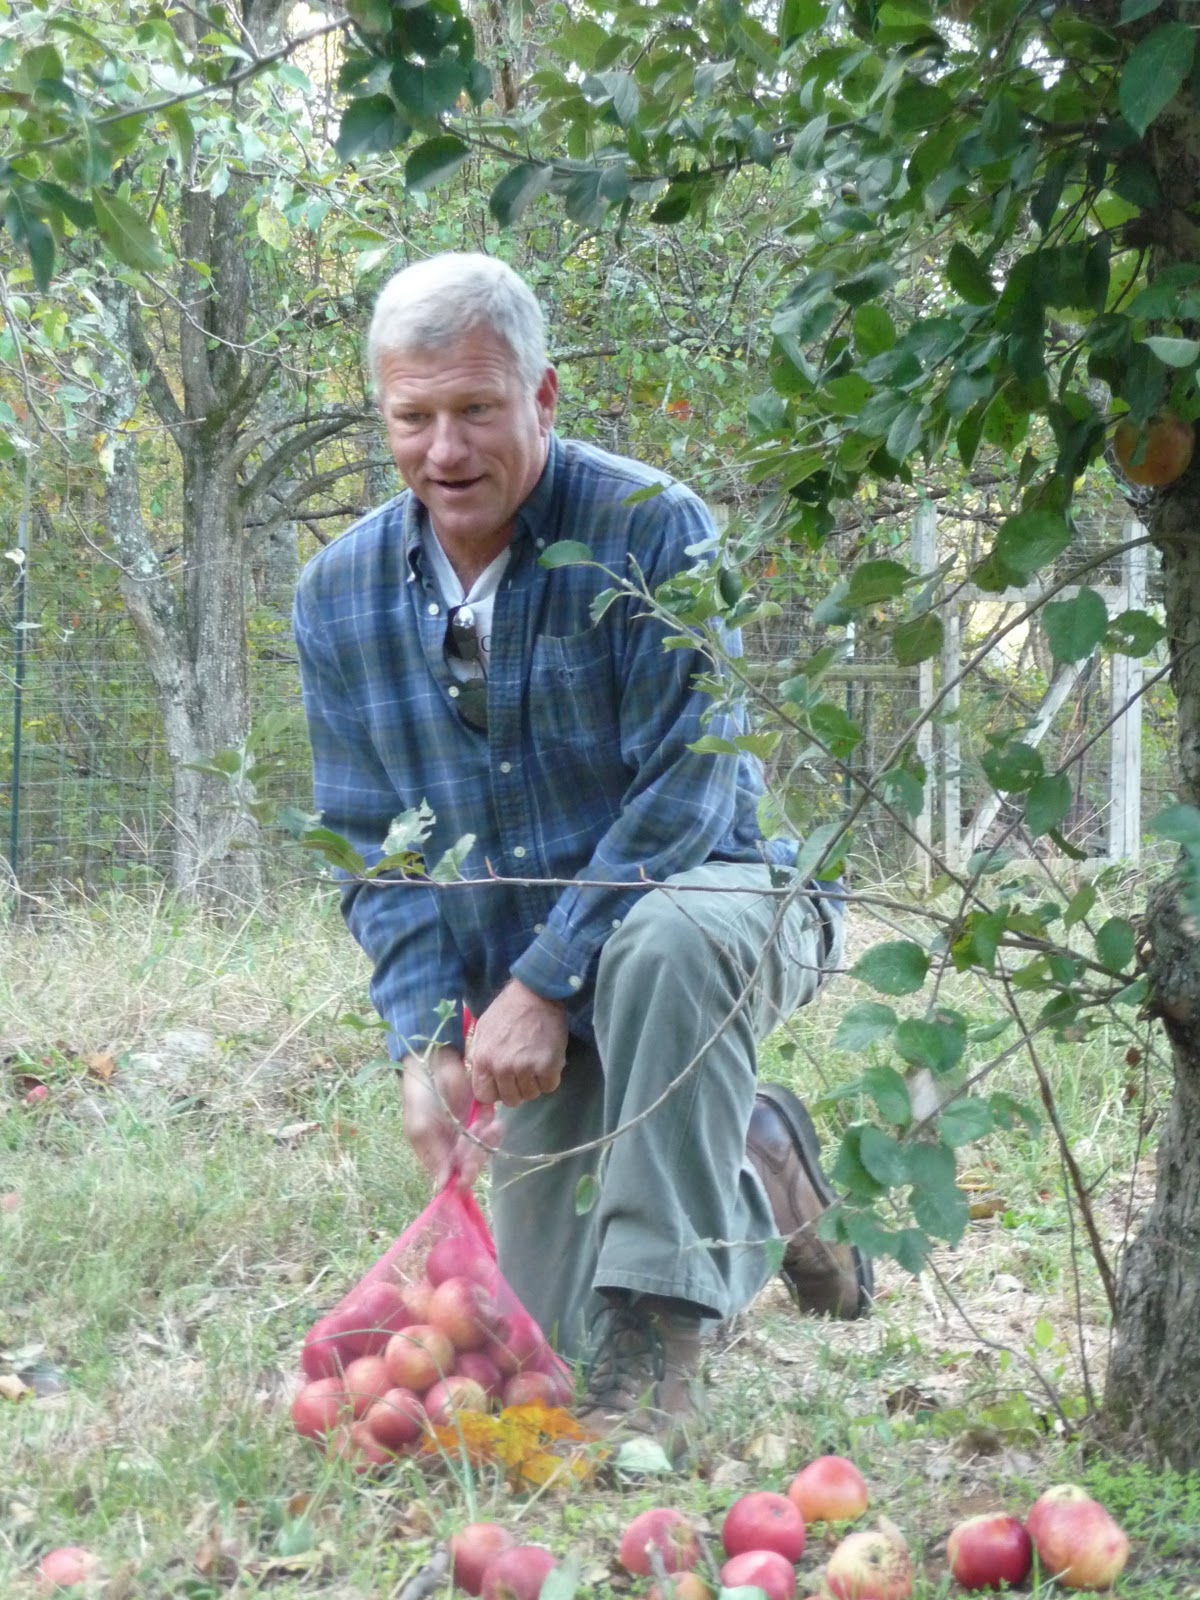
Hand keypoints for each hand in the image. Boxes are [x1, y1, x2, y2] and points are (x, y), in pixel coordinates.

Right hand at [402, 1045, 497, 1188]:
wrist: (433, 1064)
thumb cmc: (420, 1098)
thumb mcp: (420, 1128)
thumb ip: (433, 1155)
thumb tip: (442, 1186)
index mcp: (435, 1153)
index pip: (451, 1177)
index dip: (460, 1180)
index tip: (465, 1177)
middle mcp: (452, 1147)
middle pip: (470, 1166)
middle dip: (475, 1160)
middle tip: (475, 1148)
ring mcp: (467, 1133)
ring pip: (483, 1150)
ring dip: (486, 1143)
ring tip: (484, 1127)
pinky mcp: (480, 1117)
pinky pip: (492, 1132)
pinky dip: (494, 1130)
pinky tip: (491, 1120)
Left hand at [468, 979, 568, 1108]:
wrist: (536, 993)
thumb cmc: (507, 1010)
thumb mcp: (482, 1030)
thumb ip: (478, 1057)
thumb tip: (479, 1080)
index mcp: (483, 1059)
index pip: (485, 1096)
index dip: (495, 1091)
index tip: (502, 1083)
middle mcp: (503, 1068)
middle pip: (510, 1099)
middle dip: (516, 1089)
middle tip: (523, 1072)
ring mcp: (526, 1068)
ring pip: (531, 1095)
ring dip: (534, 1083)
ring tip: (535, 1064)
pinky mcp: (548, 1066)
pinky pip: (549, 1087)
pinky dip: (550, 1078)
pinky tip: (547, 1063)